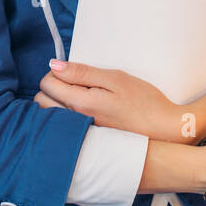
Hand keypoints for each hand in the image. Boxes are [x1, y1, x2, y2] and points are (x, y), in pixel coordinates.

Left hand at [34, 60, 189, 144]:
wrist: (163, 130)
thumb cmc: (143, 101)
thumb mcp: (115, 78)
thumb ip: (82, 72)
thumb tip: (54, 65)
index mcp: (80, 104)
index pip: (47, 84)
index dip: (56, 72)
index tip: (73, 70)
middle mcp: (75, 122)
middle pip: (41, 102)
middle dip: (51, 87)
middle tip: (74, 82)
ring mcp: (80, 133)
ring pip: (49, 116)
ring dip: (55, 102)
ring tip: (78, 95)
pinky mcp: (87, 140)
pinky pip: (63, 126)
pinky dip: (64, 115)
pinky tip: (83, 110)